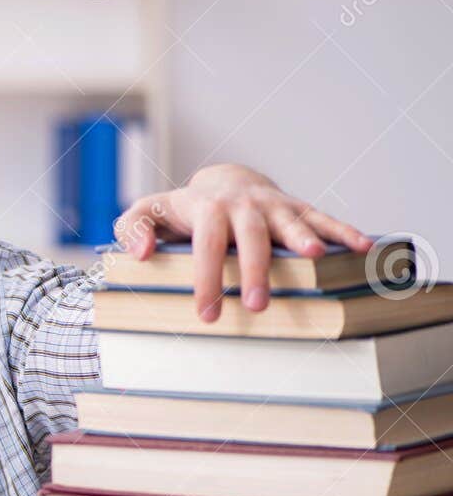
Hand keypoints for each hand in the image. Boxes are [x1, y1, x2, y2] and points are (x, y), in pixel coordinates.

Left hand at [112, 163, 372, 320]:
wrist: (223, 181)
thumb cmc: (180, 211)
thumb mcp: (146, 214)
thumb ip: (132, 229)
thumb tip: (142, 253)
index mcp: (206, 209)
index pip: (205, 245)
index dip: (206, 277)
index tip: (206, 313)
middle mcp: (243, 206)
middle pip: (250, 237)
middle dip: (255, 270)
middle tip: (259, 306)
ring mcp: (273, 206)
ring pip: (289, 222)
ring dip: (303, 239)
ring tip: (315, 260)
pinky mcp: (297, 209)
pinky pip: (323, 218)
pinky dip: (343, 230)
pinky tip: (363, 247)